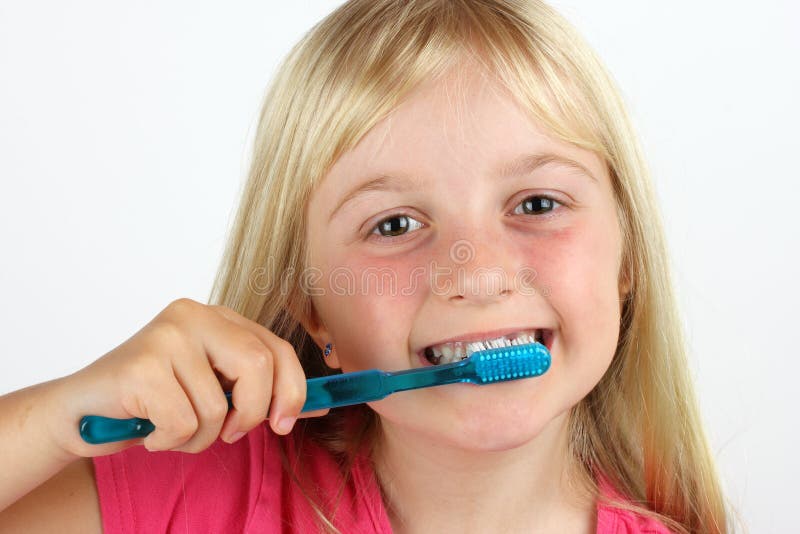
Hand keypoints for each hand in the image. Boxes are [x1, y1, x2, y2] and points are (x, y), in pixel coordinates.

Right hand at [48, 298, 328, 458]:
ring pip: (217, 407)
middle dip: (252, 413)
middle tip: (229, 433)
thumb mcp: (214, 389)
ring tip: (171, 428)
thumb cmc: (154, 401)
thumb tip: (319, 406)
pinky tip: (149, 430)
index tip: (283, 423)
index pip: (277, 348)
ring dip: (198, 437)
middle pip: (258, 367)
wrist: (82, 412)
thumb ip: (258, 389)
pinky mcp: (140, 365)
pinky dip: (169, 442)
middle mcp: (193, 315)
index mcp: (217, 317)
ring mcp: (165, 336)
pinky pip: (183, 423)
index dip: (292, 390)